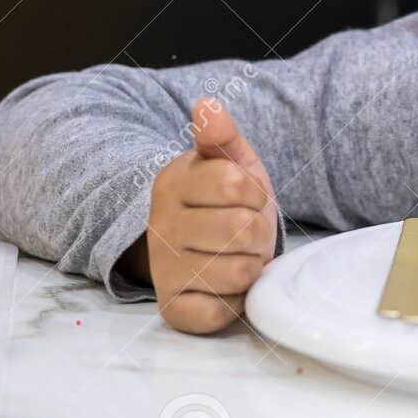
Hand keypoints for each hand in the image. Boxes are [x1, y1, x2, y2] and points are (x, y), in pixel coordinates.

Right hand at [146, 98, 276, 333]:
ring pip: (240, 272)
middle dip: (258, 231)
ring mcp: (163, 270)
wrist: (203, 247)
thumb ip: (220, 134)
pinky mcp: (173, 309)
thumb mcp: (229, 161)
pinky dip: (236, 301)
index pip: (237, 183)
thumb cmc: (226, 201)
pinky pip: (222, 311)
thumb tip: (207, 106)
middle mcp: (159, 227)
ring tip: (236, 256)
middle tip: (245, 232)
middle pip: (243, 230)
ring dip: (252, 266)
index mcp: (172, 183)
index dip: (255, 193)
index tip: (245, 197)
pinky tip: (226, 286)